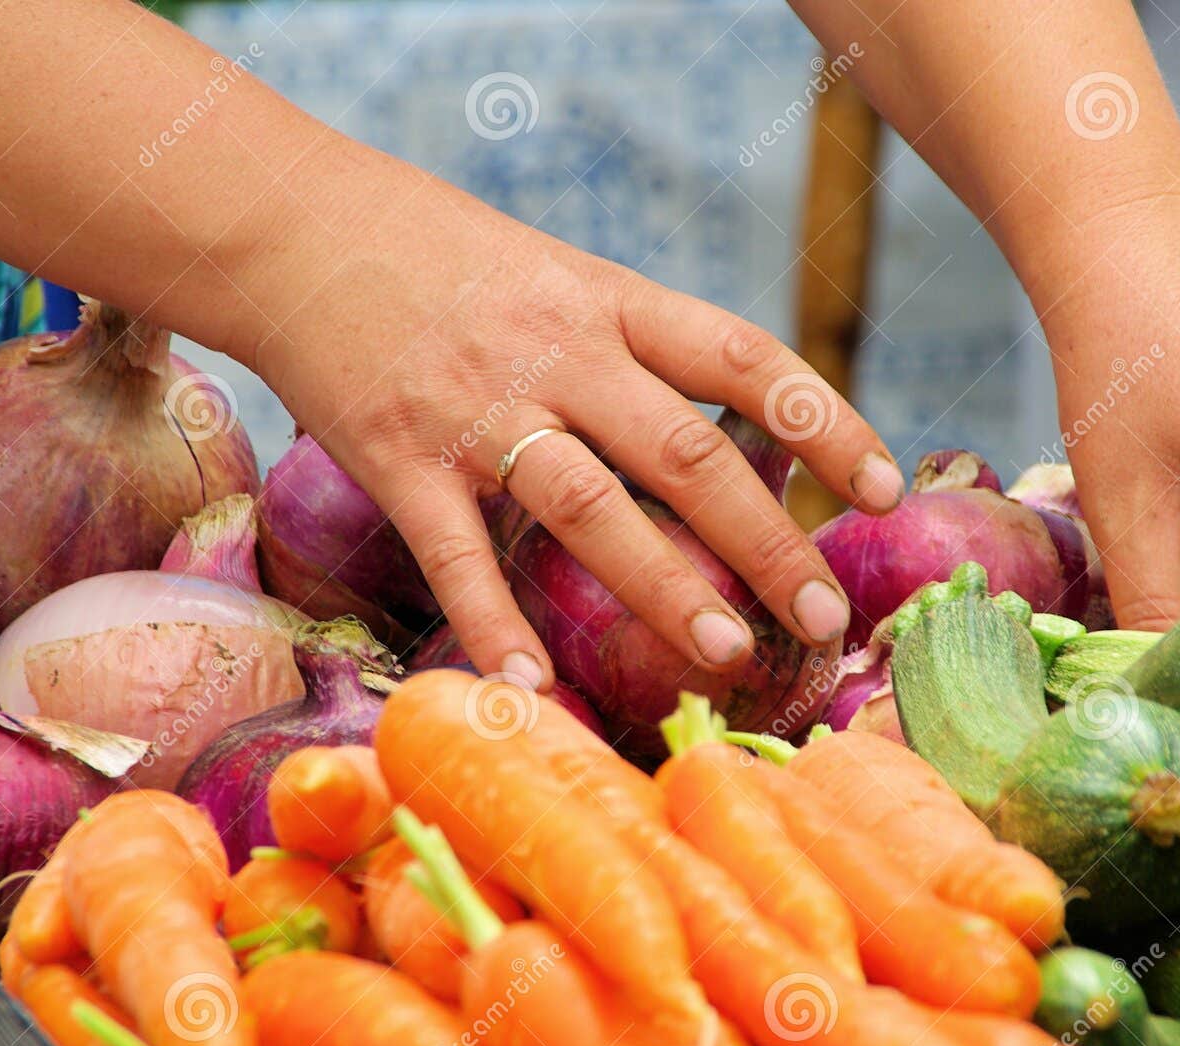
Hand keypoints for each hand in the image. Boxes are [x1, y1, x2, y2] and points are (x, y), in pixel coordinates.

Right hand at [246, 151, 903, 686]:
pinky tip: (535, 684)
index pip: (743, 357)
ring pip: (588, 505)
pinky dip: (495, 620)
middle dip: (766, 540)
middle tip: (826, 616)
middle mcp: (557, 353)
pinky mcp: (399, 459)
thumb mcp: (559, 273)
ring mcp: (478, 409)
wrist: (296, 227)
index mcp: (609, 302)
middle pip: (684, 451)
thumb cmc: (443, 257)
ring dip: (663, 585)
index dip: (824, 421)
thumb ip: (634, 344)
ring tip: (726, 653)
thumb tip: (727, 423)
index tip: (883, 486)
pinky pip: (456, 553)